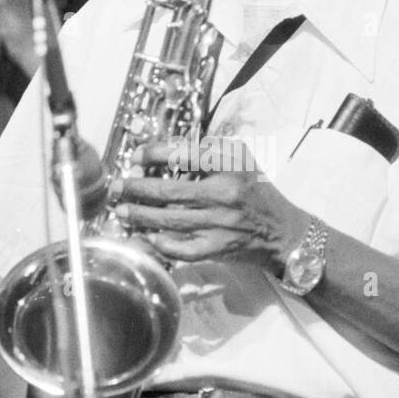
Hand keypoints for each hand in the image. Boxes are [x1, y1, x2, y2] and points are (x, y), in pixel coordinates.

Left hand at [113, 137, 307, 265]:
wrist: (282, 231)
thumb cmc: (257, 190)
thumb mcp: (241, 158)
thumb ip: (207, 149)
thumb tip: (167, 150)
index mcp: (230, 165)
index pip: (183, 154)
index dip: (153, 154)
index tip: (136, 156)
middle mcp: (224, 193)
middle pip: (169, 191)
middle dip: (136, 188)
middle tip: (116, 187)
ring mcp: (220, 224)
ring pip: (169, 220)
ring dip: (140, 216)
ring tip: (121, 211)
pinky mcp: (217, 248)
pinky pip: (181, 248)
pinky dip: (161, 243)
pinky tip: (146, 237)